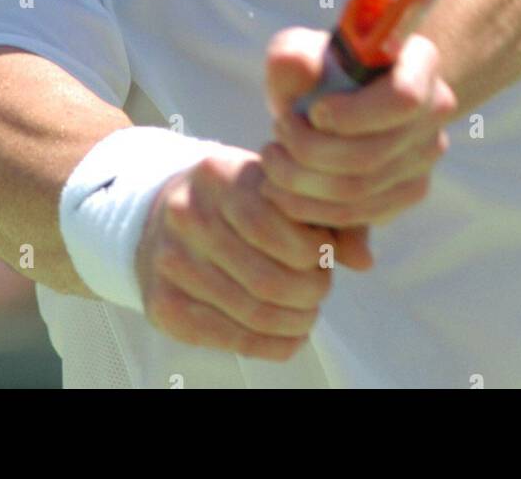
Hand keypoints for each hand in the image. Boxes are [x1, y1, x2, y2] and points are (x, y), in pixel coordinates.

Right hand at [136, 144, 350, 361]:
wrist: (156, 216)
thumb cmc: (233, 199)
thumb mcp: (272, 187)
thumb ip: (324, 213)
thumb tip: (364, 259)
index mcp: (217, 174)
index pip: (274, 227)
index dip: (313, 251)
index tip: (325, 254)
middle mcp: (186, 216)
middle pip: (267, 278)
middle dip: (310, 292)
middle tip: (321, 287)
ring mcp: (169, 263)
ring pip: (253, 313)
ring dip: (295, 321)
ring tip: (307, 311)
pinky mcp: (163, 305)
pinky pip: (231, 339)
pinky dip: (272, 345)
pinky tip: (290, 335)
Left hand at [260, 27, 456, 231]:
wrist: (338, 97)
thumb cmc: (318, 70)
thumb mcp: (300, 52)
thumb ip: (293, 55)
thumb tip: (298, 66)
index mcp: (420, 63)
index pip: (404, 99)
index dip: (352, 114)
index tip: (313, 111)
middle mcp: (436, 110)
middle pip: (372, 153)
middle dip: (309, 150)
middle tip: (277, 131)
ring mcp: (427, 155)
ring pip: (359, 190)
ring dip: (300, 180)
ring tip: (272, 158)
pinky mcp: (410, 191)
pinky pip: (355, 213)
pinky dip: (308, 206)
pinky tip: (281, 187)